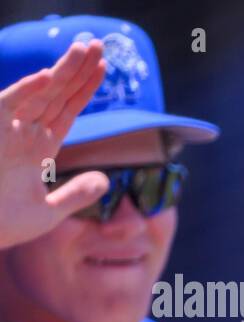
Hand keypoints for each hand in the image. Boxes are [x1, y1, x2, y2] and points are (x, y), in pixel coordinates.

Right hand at [0, 41, 107, 249]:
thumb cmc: (1, 225)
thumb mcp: (47, 211)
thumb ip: (75, 195)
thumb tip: (104, 180)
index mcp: (38, 148)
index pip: (67, 110)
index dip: (84, 89)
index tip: (103, 68)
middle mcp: (24, 133)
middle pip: (58, 95)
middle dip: (78, 70)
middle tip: (99, 44)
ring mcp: (7, 130)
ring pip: (40, 93)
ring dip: (62, 71)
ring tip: (85, 49)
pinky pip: (8, 104)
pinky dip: (26, 90)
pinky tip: (48, 77)